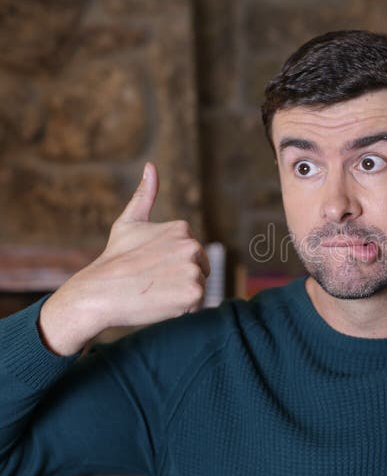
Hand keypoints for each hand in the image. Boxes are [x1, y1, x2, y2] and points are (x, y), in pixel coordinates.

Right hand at [39, 162, 209, 355]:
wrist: (98, 292)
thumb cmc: (113, 259)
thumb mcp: (128, 223)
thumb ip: (144, 196)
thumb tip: (151, 166)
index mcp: (182, 229)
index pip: (191, 257)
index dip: (170, 267)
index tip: (150, 267)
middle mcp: (192, 246)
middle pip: (200, 272)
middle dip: (179, 280)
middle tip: (152, 282)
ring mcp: (194, 269)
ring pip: (198, 289)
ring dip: (180, 295)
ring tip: (155, 292)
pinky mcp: (194, 292)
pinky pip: (196, 306)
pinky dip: (181, 309)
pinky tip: (159, 303)